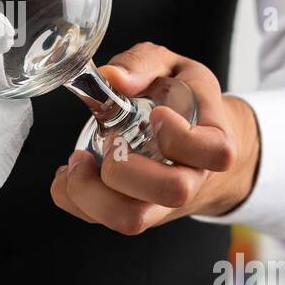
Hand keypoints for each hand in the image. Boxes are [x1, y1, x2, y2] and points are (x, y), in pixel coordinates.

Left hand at [49, 42, 259, 233]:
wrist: (192, 141)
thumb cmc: (181, 102)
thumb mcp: (171, 68)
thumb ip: (143, 64)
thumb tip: (112, 77)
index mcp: (211, 139)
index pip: (215, 152)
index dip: (181, 137)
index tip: (156, 114)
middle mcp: (190, 179)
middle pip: (172, 192)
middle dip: (128, 165)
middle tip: (110, 141)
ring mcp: (159, 203)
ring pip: (131, 220)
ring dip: (91, 190)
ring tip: (79, 159)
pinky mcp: (130, 212)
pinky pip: (96, 220)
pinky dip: (70, 196)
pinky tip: (73, 170)